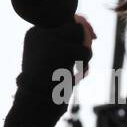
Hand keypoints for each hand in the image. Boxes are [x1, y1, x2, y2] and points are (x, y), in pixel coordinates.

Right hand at [2, 11, 94, 126]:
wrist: (34, 105)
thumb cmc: (46, 86)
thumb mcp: (55, 60)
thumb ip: (68, 44)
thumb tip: (89, 30)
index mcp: (35, 34)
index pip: (65, 20)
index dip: (81, 28)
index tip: (93, 38)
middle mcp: (39, 33)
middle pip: (75, 24)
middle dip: (86, 39)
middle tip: (84, 59)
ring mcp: (47, 39)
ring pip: (81, 34)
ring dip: (85, 55)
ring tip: (76, 70)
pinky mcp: (58, 49)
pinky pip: (84, 51)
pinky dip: (85, 66)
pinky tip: (74, 76)